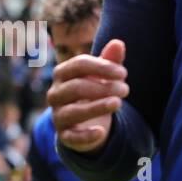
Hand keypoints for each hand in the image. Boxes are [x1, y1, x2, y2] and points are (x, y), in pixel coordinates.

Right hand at [48, 39, 128, 153]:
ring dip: (97, 107)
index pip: (78, 65)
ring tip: (118, 103)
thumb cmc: (93, 91)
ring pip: (73, 112)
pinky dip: (86, 135)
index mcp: (62, 75)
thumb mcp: (102, 76)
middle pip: (75, 87)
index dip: (101, 67)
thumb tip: (117, 43)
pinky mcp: (64, 135)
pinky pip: (71, 137)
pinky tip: (101, 132)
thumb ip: (109, 61)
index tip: (124, 73)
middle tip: (126, 89)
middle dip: (103, 88)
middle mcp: (55, 94)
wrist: (84, 121)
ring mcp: (58, 115)